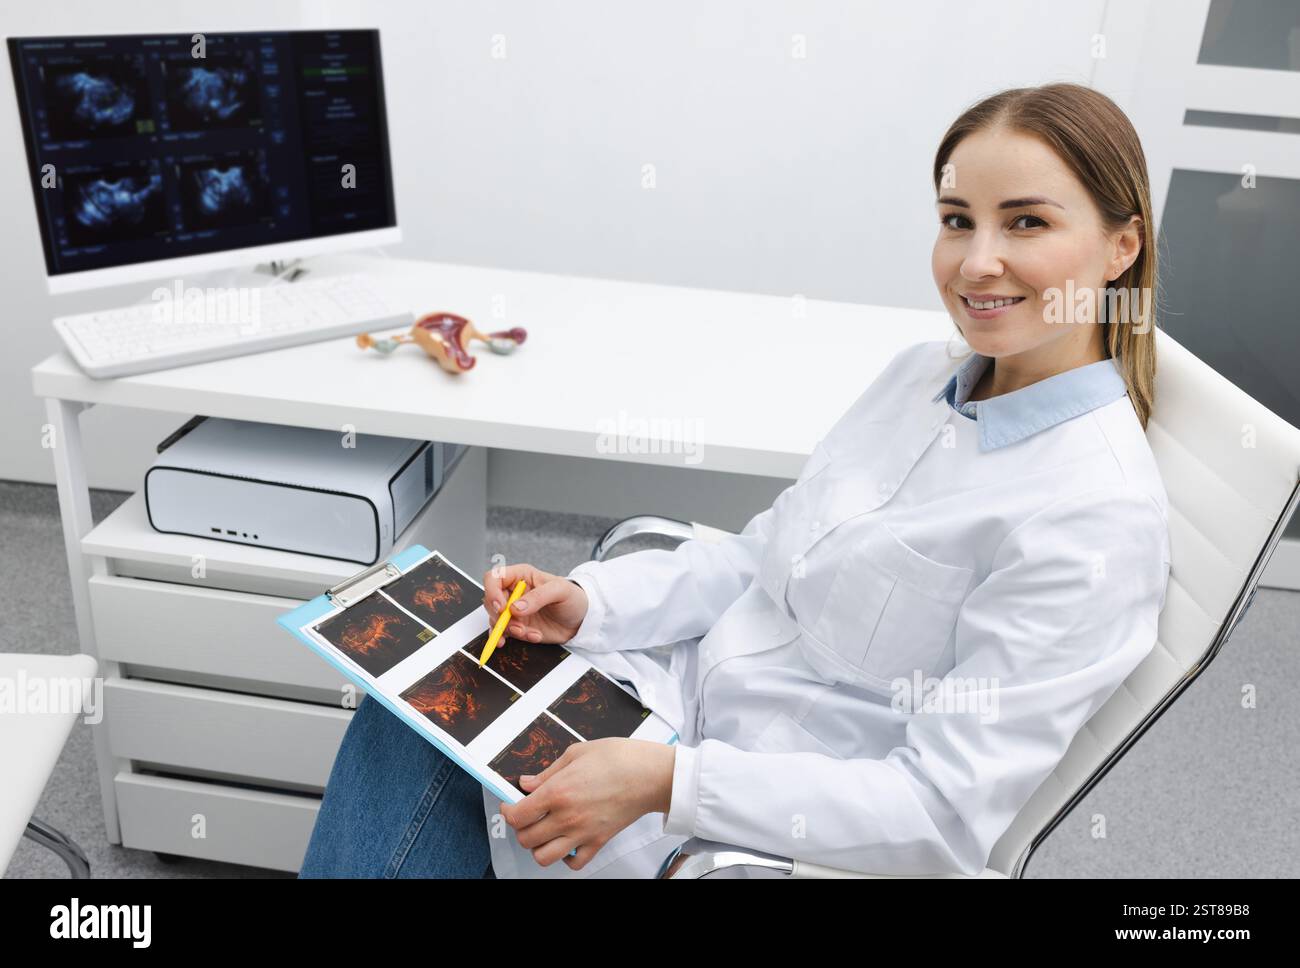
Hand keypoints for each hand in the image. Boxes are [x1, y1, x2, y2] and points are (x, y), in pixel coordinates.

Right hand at [482, 563, 588, 644]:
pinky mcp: (517, 626)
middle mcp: (513, 592)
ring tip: (528, 633)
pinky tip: (530, 637)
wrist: (581, 620)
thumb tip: (515, 607)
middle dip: (501, 617)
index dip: (492, 592)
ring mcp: (513, 611)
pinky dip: (512, 639)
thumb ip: (538, 596)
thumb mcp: (561, 590)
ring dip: (508, 630)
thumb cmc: (573, 598)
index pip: (494, 578)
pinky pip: (504, 633)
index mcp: (521, 576)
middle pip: (490, 602)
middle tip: (518, 626)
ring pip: (495, 620)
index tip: (502, 608)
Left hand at [500, 738, 675, 870]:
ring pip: (544, 857)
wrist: (651, 774)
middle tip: (527, 816)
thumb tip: (526, 783)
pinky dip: (566, 858)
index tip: (510, 804)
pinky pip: (574, 863)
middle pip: (526, 838)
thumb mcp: (576, 753)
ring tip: (543, 832)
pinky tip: (567, 843)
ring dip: (538, 847)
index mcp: (558, 792)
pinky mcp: (599, 842)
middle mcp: (567, 816)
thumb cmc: (619, 759)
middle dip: (521, 828)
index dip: (507, 811)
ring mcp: (583, 833)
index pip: (517, 815)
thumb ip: (547, 772)